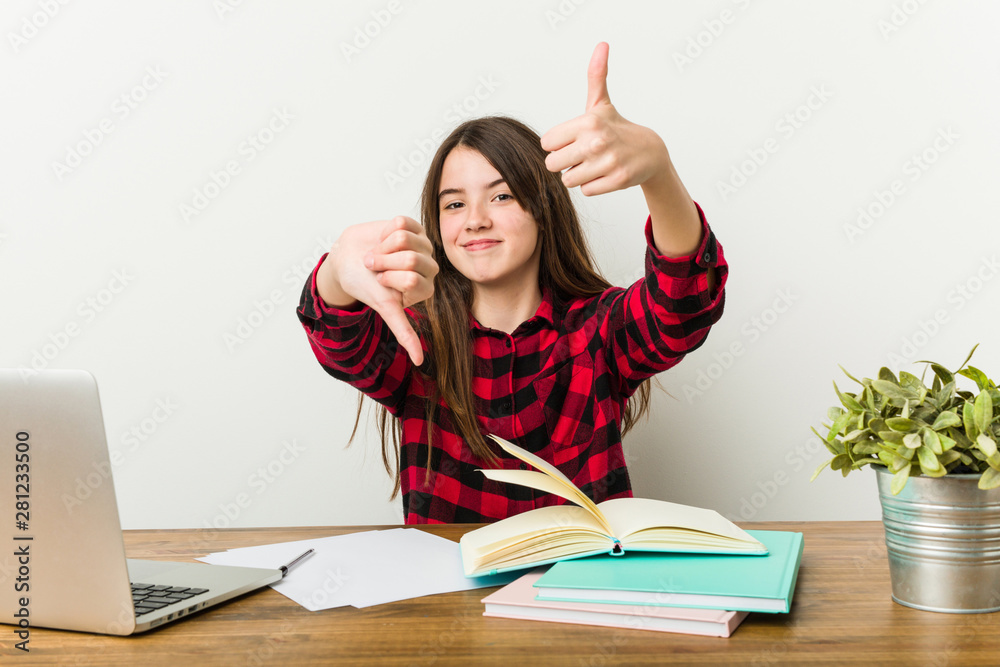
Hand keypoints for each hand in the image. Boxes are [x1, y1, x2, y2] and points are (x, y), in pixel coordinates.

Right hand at [318, 216, 437, 365]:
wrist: (348, 260)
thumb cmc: (365, 284)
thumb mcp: (385, 307)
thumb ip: (404, 331)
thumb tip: (419, 362)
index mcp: (425, 288)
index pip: (412, 279)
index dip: (389, 279)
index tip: (380, 283)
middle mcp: (429, 267)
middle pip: (410, 259)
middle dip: (384, 262)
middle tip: (375, 267)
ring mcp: (423, 245)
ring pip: (405, 238)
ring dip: (382, 248)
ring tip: (378, 254)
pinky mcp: (415, 226)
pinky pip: (401, 223)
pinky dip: (384, 232)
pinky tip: (383, 240)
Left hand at [541, 42, 670, 195]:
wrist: (650, 152)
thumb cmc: (618, 128)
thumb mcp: (602, 104)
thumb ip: (596, 76)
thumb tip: (602, 44)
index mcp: (588, 121)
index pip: (547, 144)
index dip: (557, 145)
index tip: (573, 141)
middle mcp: (596, 141)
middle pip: (553, 164)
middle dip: (565, 162)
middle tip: (582, 155)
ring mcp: (607, 162)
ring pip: (568, 180)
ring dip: (578, 175)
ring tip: (594, 164)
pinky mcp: (616, 181)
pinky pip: (586, 191)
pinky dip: (593, 186)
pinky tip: (604, 174)